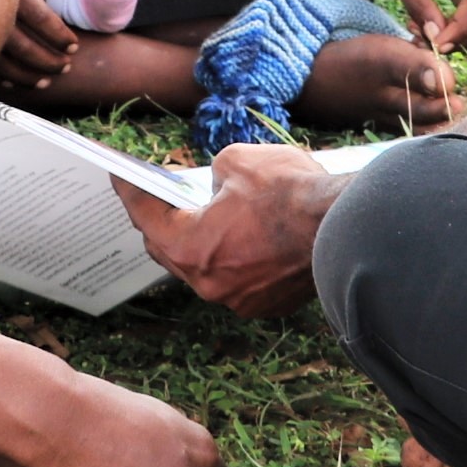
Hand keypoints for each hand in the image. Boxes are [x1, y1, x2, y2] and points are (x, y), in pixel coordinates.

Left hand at [116, 145, 336, 316]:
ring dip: (203, 243)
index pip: (147, 216)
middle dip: (163, 222)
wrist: (346, 226)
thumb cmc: (290, 193)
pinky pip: (239, 280)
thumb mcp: (238, 162)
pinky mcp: (268, 305)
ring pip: (206, 269)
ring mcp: (239, 299)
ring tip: (206, 216)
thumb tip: (218, 187)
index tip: (120, 177)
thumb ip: (215, 175)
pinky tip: (245, 237)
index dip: (131, 192)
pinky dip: (236, 259)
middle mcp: (209, 283)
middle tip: (160, 198)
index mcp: (190, 247)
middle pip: (171, 251)